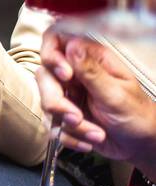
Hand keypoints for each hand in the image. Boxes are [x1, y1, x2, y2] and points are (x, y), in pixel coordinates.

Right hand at [37, 29, 155, 176]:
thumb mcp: (116, 93)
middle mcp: (76, 74)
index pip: (56, 41)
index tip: (64, 75)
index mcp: (91, 59)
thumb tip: (72, 45)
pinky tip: (90, 140)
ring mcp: (69, 94)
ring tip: (95, 133)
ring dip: (69, 124)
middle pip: (44, 76)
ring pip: (46, 103)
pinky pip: (52, 125)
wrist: (141, 144)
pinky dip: (70, 136)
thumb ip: (91, 71)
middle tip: (76, 116)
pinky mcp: (65, 115)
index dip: (51, 55)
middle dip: (57, 101)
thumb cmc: (138, 115)